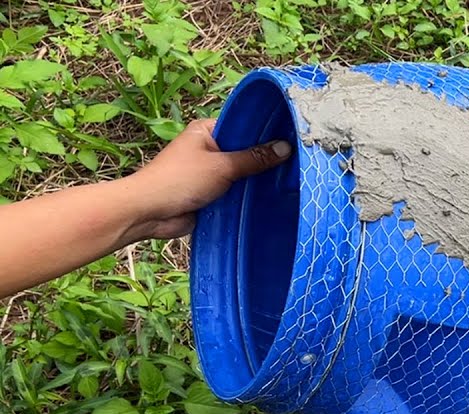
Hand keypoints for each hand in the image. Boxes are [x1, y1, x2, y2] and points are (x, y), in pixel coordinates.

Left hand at [121, 118, 291, 244]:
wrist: (150, 212)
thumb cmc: (180, 179)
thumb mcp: (222, 165)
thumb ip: (254, 158)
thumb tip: (286, 148)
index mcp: (206, 131)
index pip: (242, 126)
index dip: (265, 131)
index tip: (292, 136)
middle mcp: (209, 149)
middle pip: (245, 151)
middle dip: (265, 158)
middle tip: (298, 160)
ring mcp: (210, 173)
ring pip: (242, 174)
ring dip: (258, 180)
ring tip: (292, 179)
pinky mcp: (212, 194)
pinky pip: (236, 192)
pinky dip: (249, 196)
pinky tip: (274, 197)